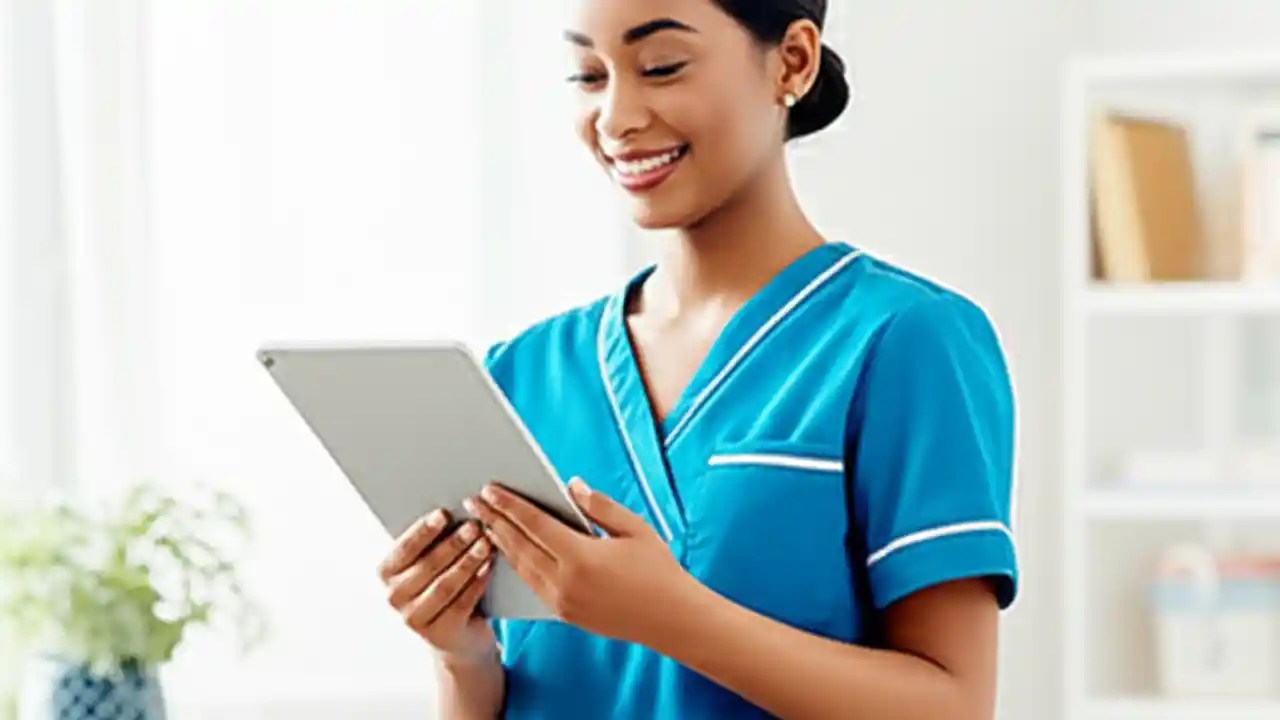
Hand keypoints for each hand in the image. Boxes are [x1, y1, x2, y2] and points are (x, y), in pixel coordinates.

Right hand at [378, 509, 497, 664]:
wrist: (454, 634)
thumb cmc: (440, 585)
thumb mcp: (430, 564)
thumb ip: (433, 543)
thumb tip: (454, 510)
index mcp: (387, 573)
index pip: (403, 549)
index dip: (423, 531)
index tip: (444, 513)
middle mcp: (395, 598)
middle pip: (427, 566)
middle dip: (453, 544)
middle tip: (473, 526)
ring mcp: (415, 619)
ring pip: (445, 585)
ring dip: (467, 562)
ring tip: (485, 544)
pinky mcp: (440, 633)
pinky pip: (461, 603)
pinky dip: (477, 582)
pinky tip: (488, 567)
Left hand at [464, 479, 697, 644]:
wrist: (670, 620)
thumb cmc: (658, 570)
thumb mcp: (635, 529)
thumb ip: (600, 506)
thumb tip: (571, 485)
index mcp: (582, 557)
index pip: (535, 525)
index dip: (509, 505)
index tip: (489, 490)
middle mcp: (565, 582)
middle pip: (519, 546)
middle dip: (494, 521)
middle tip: (473, 501)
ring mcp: (562, 602)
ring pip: (521, 567)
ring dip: (500, 543)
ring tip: (485, 523)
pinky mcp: (564, 614)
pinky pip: (532, 584)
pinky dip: (516, 564)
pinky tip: (509, 551)